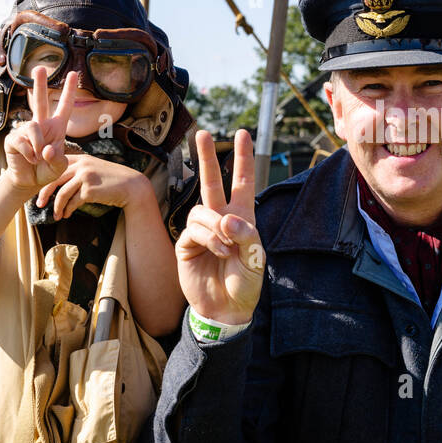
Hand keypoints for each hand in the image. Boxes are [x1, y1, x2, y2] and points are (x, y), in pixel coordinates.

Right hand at [3, 66, 78, 193]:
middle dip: (39, 84)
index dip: (69, 91)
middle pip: (40, 101)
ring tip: (38, 157)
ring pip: (33, 127)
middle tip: (39, 68)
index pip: (64, 107)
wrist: (29, 182)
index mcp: (56, 128)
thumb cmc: (46, 171)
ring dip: (38, 144)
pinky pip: (22, 141)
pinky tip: (29, 159)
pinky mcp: (13, 139)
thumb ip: (57, 159)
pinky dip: (29, 153)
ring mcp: (25, 131)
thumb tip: (47, 149)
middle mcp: (41, 125)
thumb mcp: (59, 167)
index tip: (73, 74)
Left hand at [34, 153, 150, 219]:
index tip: (41, 190)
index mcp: (81, 158)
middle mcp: (82, 165)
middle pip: (54, 179)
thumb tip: (62, 182)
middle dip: (44, 193)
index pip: (57, 166)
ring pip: (62, 193)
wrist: (132, 187)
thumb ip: (79, 171)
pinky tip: (67, 215)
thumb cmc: (113, 180)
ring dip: (56, 206)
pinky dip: (67, 210)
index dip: (47, 178)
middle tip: (39, 204)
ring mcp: (85, 177)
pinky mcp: (89, 190)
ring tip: (56, 216)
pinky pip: (72, 202)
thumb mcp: (95, 169)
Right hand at [175, 129, 263, 326]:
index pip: (243, 183)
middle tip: (202, 133)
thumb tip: (226, 218)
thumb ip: (245, 236)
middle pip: (212, 182)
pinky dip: (208, 237)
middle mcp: (221, 219)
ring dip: (216, 226)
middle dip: (207, 157)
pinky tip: (217, 250)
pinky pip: (194, 229)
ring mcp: (202, 231)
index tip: (244, 134)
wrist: (225, 309)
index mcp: (243, 218)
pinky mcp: (186, 244)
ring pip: (202, 210)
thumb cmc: (245, 284)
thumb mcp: (255, 260)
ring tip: (226, 248)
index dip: (243, 159)